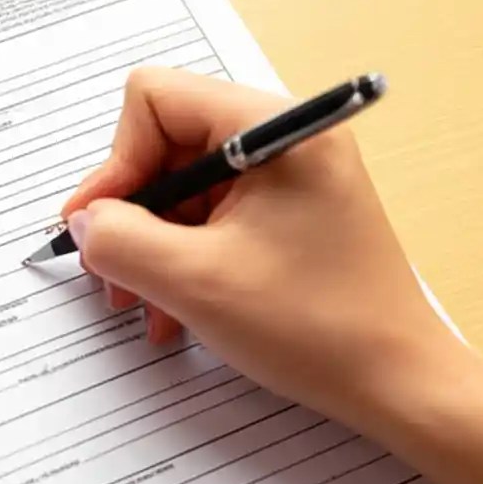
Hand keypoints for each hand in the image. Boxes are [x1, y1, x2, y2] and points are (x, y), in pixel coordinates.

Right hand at [61, 69, 460, 427]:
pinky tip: (174, 310)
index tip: (100, 226)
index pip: (156, 100)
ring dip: (152, 245)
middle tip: (110, 272)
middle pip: (167, 144)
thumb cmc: (315, 327)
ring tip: (141, 304)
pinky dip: (184, 258)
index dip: (116, 162)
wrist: (398, 383)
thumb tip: (84, 221)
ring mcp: (292, 177)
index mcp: (274, 129)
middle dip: (131, 213)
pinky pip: (214, 218)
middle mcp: (286, 138)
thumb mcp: (193, 282)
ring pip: (185, 187)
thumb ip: (119, 240)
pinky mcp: (292, 214)